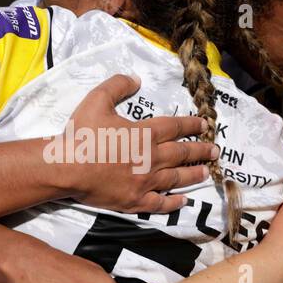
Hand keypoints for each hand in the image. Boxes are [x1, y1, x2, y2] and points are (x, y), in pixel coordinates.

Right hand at [59, 74, 217, 214]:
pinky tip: (183, 200)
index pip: (176, 127)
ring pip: (176, 178)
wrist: (66, 167)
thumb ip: (118, 85)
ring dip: (193, 174)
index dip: (192, 124)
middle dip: (201, 151)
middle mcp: (151, 158)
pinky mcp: (135, 200)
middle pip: (182, 153)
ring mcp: (145, 182)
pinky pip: (160, 203)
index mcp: (145, 133)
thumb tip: (137, 79)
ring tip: (206, 172)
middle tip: (215, 151)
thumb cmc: (82, 134)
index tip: (205, 125)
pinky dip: (173, 202)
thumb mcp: (97, 99)